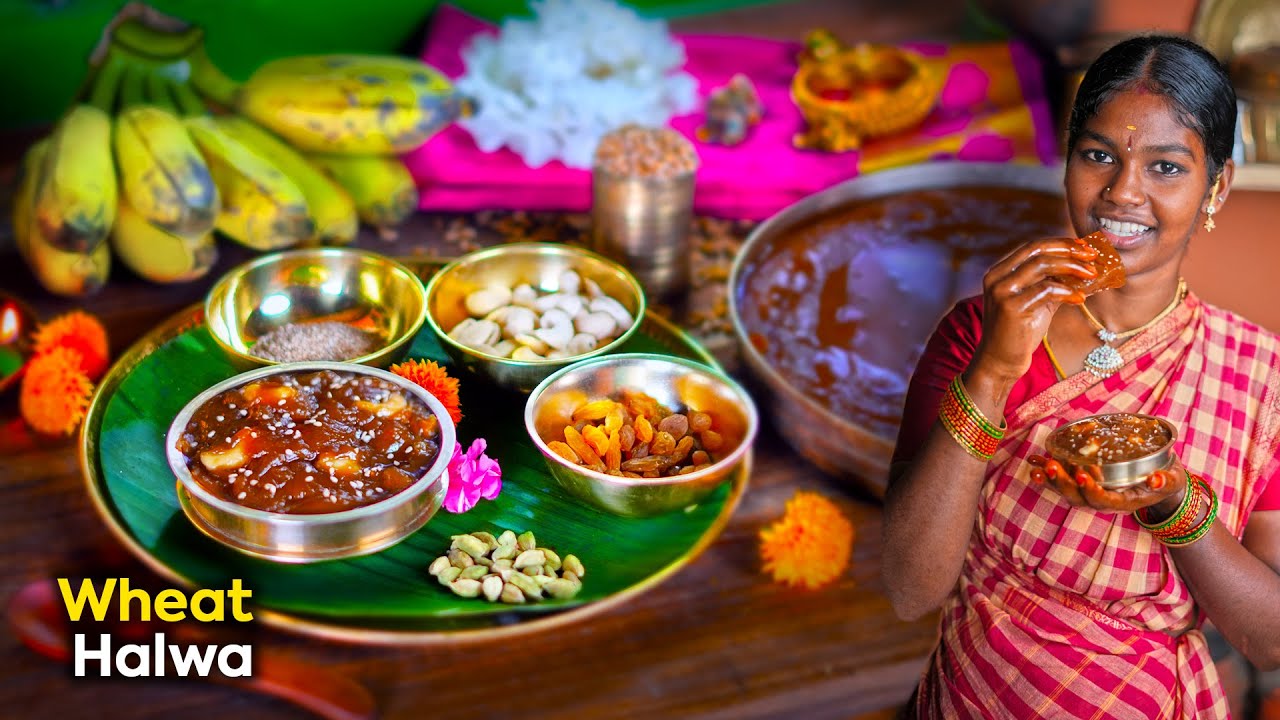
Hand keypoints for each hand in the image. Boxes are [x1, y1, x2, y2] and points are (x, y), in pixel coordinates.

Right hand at [970, 237, 1098, 384]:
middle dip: (1068, 250)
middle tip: (1092, 256)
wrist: (1001, 361)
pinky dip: (1067, 291)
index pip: (1032, 246)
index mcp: (999, 271)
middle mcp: (996, 277)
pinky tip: (1080, 299)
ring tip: (1092, 274)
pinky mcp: (1010, 307)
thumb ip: (1053, 283)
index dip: (1060, 244)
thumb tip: (1085, 269)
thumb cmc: (1020, 332)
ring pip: (1042, 266)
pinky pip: (1045, 290)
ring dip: (1072, 267)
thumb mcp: (1037, 301)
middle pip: (1037, 251)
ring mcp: (1002, 291)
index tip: (1084, 247)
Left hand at [1026, 453, 1185, 514]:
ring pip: (1066, 490)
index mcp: (1124, 502)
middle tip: (1052, 466)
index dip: (1092, 490)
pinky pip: (1063, 480)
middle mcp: (1104, 501)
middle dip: (1063, 483)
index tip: (1083, 475)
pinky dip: (1047, 471)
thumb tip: (1156, 480)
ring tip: (1037, 466)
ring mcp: (1092, 493)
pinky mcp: (1084, 484)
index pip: (1103, 501)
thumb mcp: (1172, 480)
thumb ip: (1165, 481)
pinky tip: (1034, 460)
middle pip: (1078, 497)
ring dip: (1050, 478)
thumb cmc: (1167, 480)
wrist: (1159, 484)